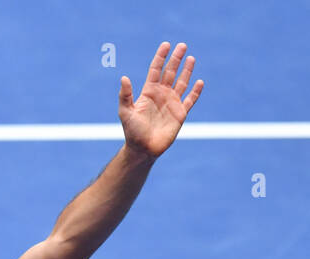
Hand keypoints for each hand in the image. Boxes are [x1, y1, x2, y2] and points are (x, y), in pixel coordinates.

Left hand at [119, 42, 203, 159]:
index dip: (160, 57)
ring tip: (191, 58)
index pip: (156, 70)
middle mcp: (161, 95)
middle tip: (182, 45)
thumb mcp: (126, 112)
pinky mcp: (180, 113)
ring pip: (181, 82)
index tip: (166, 45)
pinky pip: (190, 100)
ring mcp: (172, 103)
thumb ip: (125, 95)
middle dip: (176, 59)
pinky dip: (195, 91)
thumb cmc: (132, 132)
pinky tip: (199, 82)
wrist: (143, 149)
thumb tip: (123, 78)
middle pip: (170, 72)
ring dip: (187, 70)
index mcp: (148, 92)